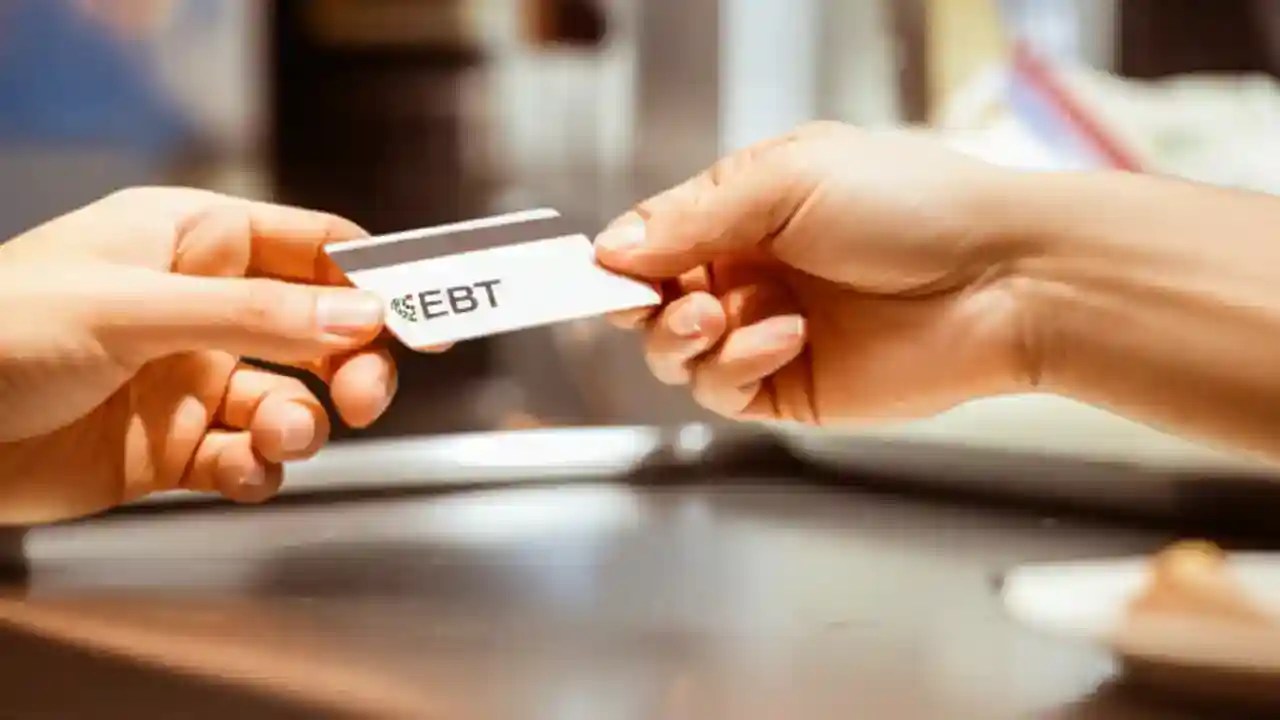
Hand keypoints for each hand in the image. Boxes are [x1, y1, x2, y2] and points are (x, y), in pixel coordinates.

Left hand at [0, 187, 403, 523]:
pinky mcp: (176, 449)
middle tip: (365, 394)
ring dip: (302, 423)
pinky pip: (248, 459)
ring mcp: (192, 381)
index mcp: (193, 243)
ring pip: (292, 401)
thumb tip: (362, 321)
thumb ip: (255, 317)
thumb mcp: (133, 308)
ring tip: (276, 436)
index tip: (429, 316)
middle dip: (352, 366)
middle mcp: (204, 310)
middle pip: (321, 333)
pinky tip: (239, 470)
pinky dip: (259, 470)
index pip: (313, 250)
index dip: (377, 280)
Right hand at [595, 122, 1032, 424]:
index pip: (654, 240)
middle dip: (645, 305)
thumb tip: (611, 247)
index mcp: (746, 213)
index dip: (621, 258)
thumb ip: (692, 215)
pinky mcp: (791, 388)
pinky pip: (724, 390)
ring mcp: (768, 333)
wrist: (1002, 278)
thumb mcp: (787, 180)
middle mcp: (751, 273)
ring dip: (685, 336)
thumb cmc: (914, 206)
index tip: (596, 271)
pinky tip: (782, 337)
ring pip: (677, 355)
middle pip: (651, 305)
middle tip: (666, 296)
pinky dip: (735, 365)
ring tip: (724, 311)